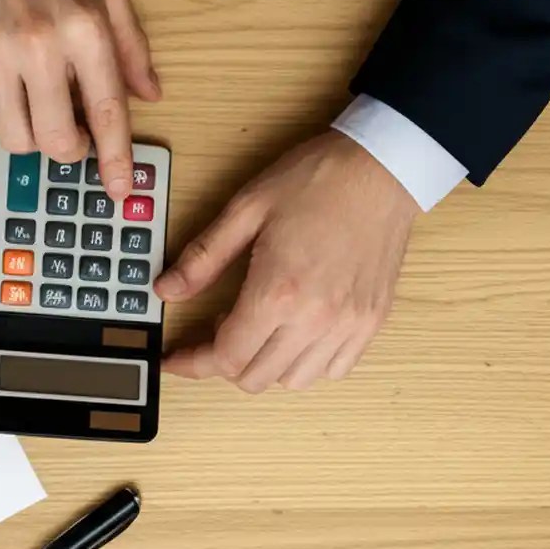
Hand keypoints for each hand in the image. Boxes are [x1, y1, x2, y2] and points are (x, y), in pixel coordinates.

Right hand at [0, 0, 159, 199]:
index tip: (119, 189)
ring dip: (30, 134)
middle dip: (68, 148)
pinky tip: (4, 84)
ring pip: (15, 139)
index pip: (107, 111)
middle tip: (72, 136)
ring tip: (35, 103)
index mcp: (84, 27)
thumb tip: (148, 95)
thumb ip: (129, 46)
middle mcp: (38, 44)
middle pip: (56, 140)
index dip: (115, 158)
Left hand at [155, 131, 419, 391]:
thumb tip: (167, 290)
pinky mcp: (372, 322)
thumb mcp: (245, 209)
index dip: (192, 362)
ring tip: (260, 323)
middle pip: (255, 378)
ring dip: (266, 364)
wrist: (383, 167)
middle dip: (224, 361)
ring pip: (293, 381)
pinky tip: (295, 330)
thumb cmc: (317, 181)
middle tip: (219, 324)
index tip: (175, 359)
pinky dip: (306, 362)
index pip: (225, 357)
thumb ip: (202, 257)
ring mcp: (348, 325)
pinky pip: (333, 369)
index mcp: (278, 292)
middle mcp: (315, 319)